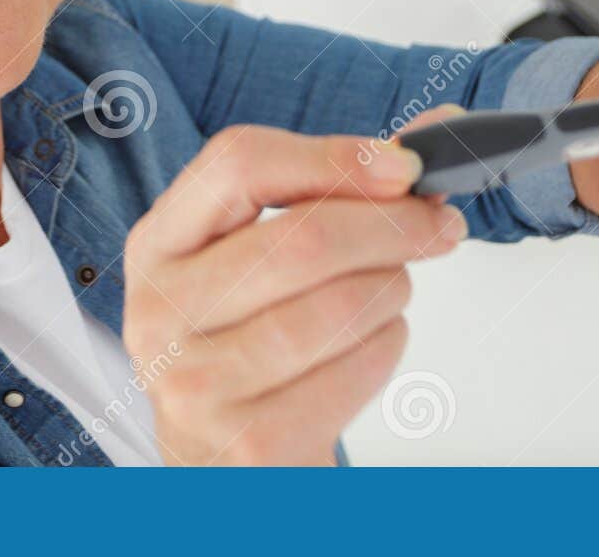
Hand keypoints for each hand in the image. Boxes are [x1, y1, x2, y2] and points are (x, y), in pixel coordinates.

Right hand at [122, 114, 466, 464]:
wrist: (225, 468)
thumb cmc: (252, 343)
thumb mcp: (262, 259)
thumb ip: (336, 188)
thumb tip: (437, 129)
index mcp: (158, 244)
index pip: (239, 164)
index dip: (333, 156)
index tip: (402, 166)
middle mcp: (159, 311)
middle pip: (303, 237)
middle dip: (394, 225)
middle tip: (439, 225)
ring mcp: (196, 383)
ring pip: (338, 306)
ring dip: (391, 290)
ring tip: (390, 293)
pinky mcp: (247, 443)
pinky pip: (353, 371)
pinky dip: (385, 349)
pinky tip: (369, 348)